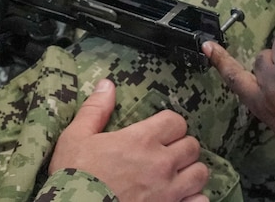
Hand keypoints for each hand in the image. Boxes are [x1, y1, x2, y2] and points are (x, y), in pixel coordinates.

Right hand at [49, 78, 209, 201]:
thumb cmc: (74, 175)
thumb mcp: (76, 136)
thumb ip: (95, 109)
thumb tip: (107, 84)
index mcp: (141, 140)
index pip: (176, 122)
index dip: (170, 125)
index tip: (161, 132)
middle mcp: (160, 164)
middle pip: (192, 146)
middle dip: (182, 147)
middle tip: (168, 153)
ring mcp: (168, 192)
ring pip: (200, 174)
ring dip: (190, 172)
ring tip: (177, 174)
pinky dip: (194, 199)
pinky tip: (182, 197)